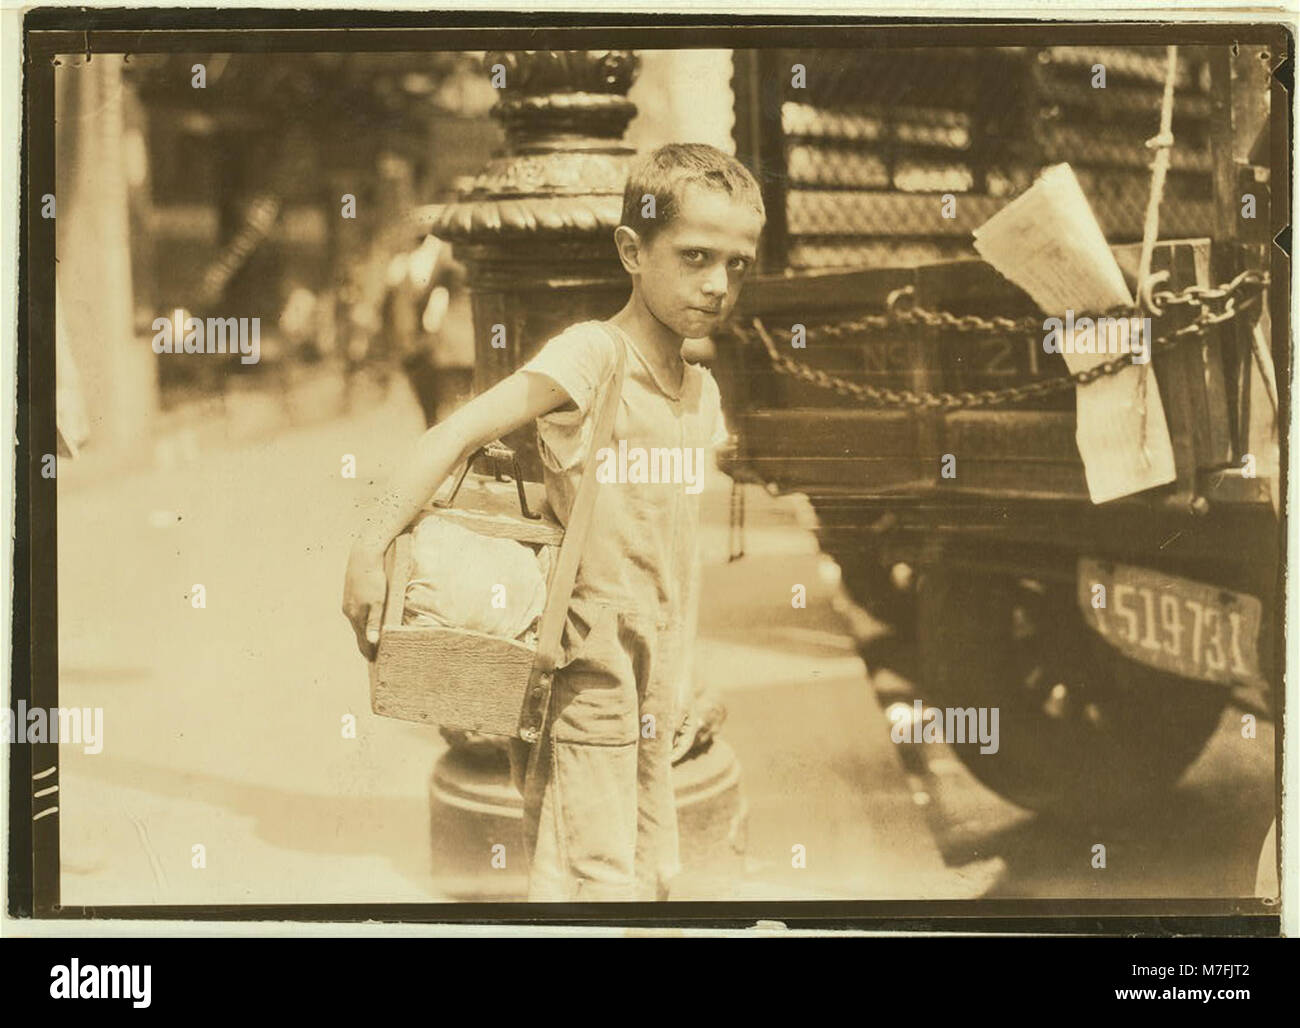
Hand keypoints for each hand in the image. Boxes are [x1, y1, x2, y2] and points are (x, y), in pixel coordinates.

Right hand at [342, 544, 388, 659]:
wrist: (364, 554)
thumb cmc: (374, 578)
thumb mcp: (378, 602)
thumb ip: (374, 623)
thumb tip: (371, 643)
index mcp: (355, 615)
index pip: (362, 640)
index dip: (368, 652)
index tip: (375, 663)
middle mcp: (349, 611)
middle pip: (358, 633)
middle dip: (366, 645)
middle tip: (374, 657)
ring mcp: (348, 602)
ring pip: (357, 622)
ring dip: (364, 632)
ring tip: (372, 642)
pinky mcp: (351, 594)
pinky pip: (357, 612)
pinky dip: (363, 620)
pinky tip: (368, 620)